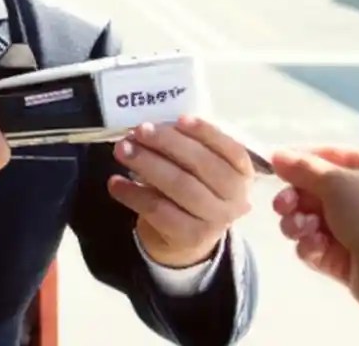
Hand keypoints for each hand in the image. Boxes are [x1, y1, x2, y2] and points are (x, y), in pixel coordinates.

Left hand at [108, 116, 254, 267]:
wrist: (187, 239)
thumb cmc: (193, 187)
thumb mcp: (199, 166)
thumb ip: (186, 145)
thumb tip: (152, 127)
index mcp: (242, 174)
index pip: (231, 150)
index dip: (206, 133)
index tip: (179, 118)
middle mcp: (235, 199)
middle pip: (201, 166)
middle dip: (167, 144)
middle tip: (139, 130)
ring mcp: (214, 221)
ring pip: (180, 187)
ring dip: (148, 164)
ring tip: (123, 149)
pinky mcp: (189, 237)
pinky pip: (158, 210)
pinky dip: (133, 193)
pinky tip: (115, 182)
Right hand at [271, 147, 358, 317]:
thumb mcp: (336, 182)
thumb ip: (302, 168)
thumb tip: (276, 155)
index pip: (329, 156)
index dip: (301, 160)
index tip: (274, 165)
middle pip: (314, 191)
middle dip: (294, 199)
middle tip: (283, 206)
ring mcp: (354, 230)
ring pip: (309, 220)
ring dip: (298, 223)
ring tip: (302, 228)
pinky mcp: (344, 259)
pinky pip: (315, 246)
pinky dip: (310, 245)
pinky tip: (316, 246)